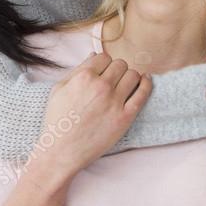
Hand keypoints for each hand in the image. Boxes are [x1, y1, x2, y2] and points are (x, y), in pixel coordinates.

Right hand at [27, 52, 151, 179]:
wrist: (61, 151)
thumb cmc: (58, 120)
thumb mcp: (59, 89)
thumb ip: (78, 70)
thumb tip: (95, 55)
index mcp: (83, 77)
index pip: (104, 57)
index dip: (103, 64)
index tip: (103, 73)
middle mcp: (101, 86)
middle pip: (120, 64)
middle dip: (117, 70)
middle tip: (113, 80)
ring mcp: (114, 102)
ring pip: (133, 75)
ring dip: (130, 77)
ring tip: (125, 84)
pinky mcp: (125, 117)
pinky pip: (143, 93)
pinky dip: (147, 84)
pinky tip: (145, 80)